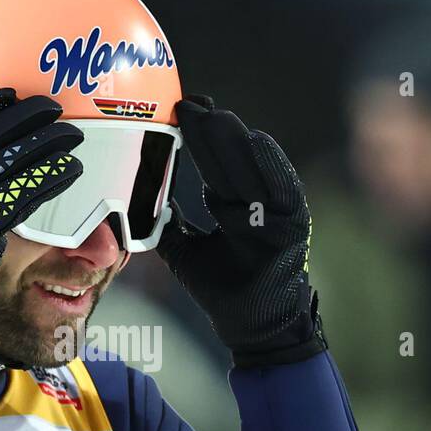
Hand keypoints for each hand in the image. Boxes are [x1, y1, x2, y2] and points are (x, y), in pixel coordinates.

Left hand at [157, 95, 323, 367]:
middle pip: (230, 161)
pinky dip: (272, 166)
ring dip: (236, 142)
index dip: (198, 138)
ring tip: (217, 116)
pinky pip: (283, 190)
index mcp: (232, 207)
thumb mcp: (185, 254)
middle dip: (212, 132)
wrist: (250, 328)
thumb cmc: (222, 291)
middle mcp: (254, 204)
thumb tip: (138, 206)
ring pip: (253, 169)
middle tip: (191, 103)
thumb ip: (168, 228)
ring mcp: (275, 213)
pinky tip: (257, 141)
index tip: (181, 110)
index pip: (213, 164)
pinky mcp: (292, 226)